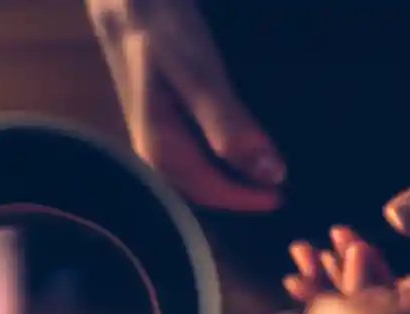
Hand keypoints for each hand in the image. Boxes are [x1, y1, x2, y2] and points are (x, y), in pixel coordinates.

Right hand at [86, 0, 285, 211]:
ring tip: (260, 173)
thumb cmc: (163, 33)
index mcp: (162, 150)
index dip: (248, 198)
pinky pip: (191, 157)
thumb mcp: (200, 77)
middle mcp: (152, 155)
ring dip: (227, 179)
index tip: (283, 195)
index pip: (212, 192)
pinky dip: (216, 161)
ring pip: (196, 175)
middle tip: (277, 188)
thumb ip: (230, 127)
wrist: (126, 3)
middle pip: (202, 190)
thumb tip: (270, 174)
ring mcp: (152, 139)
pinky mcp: (157, 124)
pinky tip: (233, 149)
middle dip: (237, 193)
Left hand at [288, 87, 409, 313]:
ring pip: (385, 302)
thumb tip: (391, 217)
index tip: (304, 292)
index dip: (347, 309)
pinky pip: (395, 283)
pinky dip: (364, 265)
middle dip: (334, 295)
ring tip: (303, 249)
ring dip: (341, 279)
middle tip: (295, 262)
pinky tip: (339, 238)